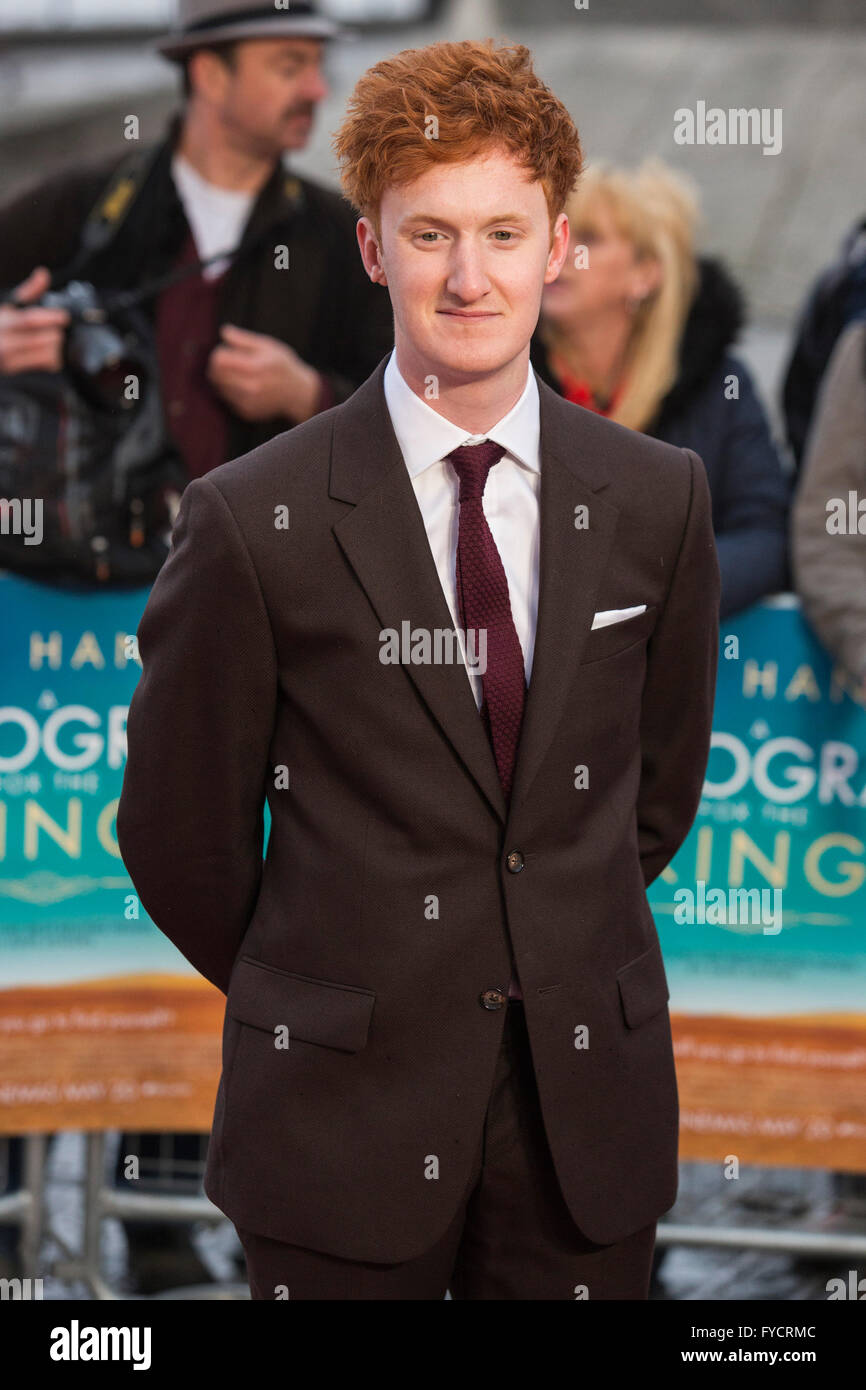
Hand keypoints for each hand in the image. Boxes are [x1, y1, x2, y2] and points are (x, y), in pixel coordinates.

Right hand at [0, 266, 68, 373]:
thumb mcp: (10, 304)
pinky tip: (50, 352)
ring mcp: (8, 358)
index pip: (30, 320)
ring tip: (53, 339)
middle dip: (55, 333)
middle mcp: (4, 341)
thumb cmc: (1, 323)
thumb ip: (29, 291)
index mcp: (4, 320)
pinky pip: (44, 365)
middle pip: (41, 339)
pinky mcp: (14, 370)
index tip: (64, 317)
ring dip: (56, 346)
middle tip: (58, 329)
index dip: (50, 318)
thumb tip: (43, 274)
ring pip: (45, 354)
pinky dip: (54, 358)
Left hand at [207, 325, 321, 422]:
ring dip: (222, 379)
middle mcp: (250, 387)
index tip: (226, 351)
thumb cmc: (283, 365)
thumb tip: (224, 332)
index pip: (219, 360)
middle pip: (215, 375)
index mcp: (254, 367)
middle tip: (227, 362)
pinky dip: (230, 391)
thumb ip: (244, 339)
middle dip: (217, 366)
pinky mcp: (246, 412)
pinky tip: (244, 387)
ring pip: (219, 388)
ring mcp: (248, 402)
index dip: (219, 352)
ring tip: (237, 374)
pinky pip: (227, 399)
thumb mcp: (268, 346)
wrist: (298, 393)